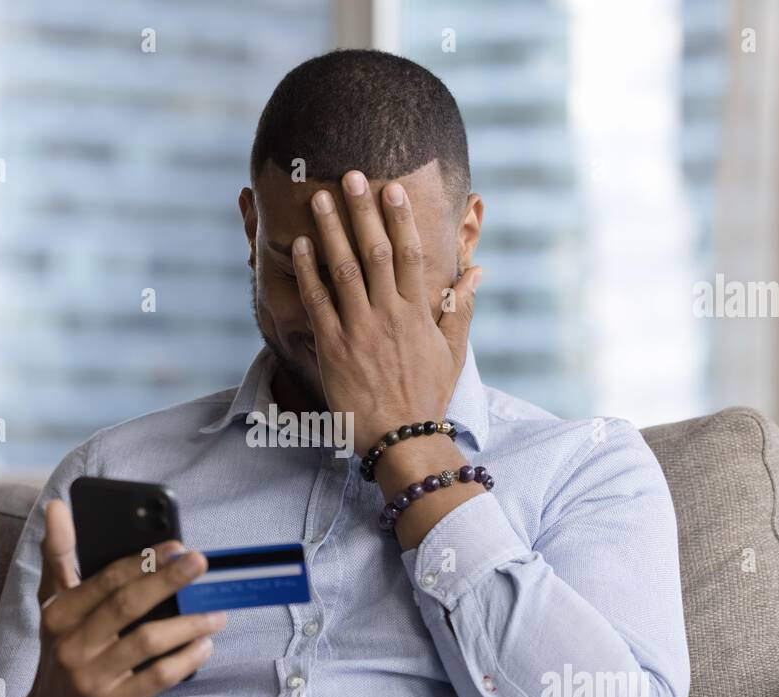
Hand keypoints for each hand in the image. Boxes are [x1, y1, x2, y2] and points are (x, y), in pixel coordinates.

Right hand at [17, 499, 223, 696]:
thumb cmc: (64, 653)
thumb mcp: (54, 606)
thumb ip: (58, 556)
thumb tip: (56, 505)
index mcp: (58, 614)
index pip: (105, 580)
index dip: (143, 561)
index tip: (176, 544)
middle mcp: (70, 645)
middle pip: (128, 605)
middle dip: (168, 580)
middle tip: (201, 563)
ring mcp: (90, 679)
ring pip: (148, 641)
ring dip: (188, 623)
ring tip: (217, 613)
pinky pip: (158, 677)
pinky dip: (186, 659)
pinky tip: (205, 645)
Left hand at [291, 170, 481, 454]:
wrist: (402, 438)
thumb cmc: (428, 395)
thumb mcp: (453, 351)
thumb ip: (461, 307)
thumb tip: (477, 270)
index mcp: (418, 312)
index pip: (408, 253)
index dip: (399, 217)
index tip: (391, 188)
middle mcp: (388, 314)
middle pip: (374, 250)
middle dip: (362, 211)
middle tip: (351, 176)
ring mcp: (359, 329)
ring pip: (343, 269)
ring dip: (331, 230)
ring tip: (321, 198)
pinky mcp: (333, 347)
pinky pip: (318, 302)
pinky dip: (309, 271)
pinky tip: (301, 245)